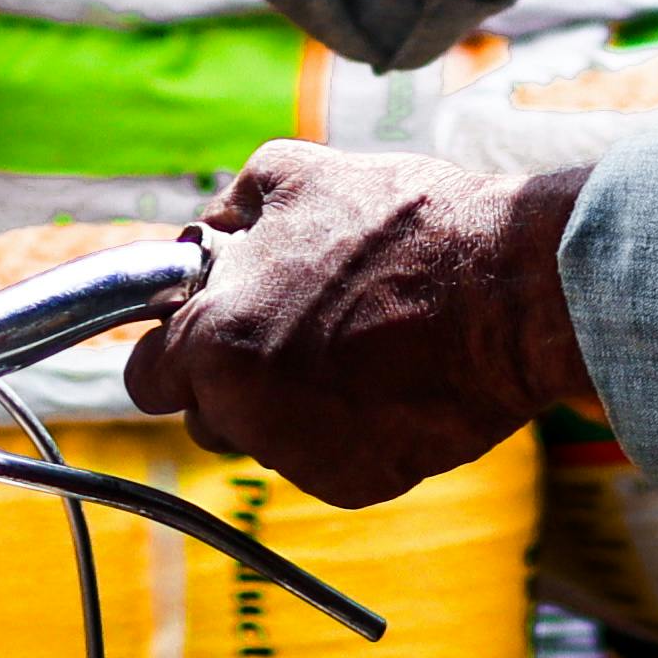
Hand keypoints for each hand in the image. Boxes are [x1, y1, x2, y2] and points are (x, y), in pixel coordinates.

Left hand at [117, 144, 593, 509]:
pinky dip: (351, 431)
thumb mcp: (298, 173)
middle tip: (293, 332)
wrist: (509, 291)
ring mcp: (300, 456)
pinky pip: (327, 462)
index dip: (178, 347)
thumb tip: (210, 229)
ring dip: (291, 406)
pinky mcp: (354, 484)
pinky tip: (392, 381)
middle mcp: (244, 411)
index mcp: (213, 340)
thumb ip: (231, 208)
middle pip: (206, 414)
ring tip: (357, 347)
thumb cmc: (406, 227)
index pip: (148, 373)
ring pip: (268, 439)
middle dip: (233, 380)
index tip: (208, 330)